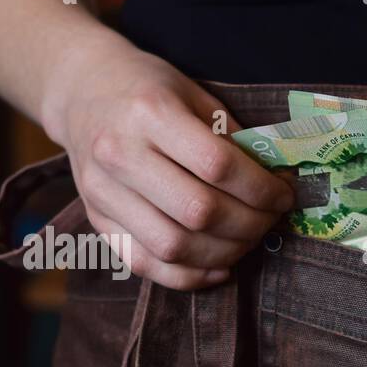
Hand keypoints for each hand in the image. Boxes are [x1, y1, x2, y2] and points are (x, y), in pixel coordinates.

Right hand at [43, 40, 294, 289]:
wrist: (81, 89)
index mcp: (150, 112)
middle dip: (251, 224)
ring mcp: (102, 191)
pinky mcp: (96, 219)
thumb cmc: (149, 90)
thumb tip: (276, 182)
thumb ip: (232, 138)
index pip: (218, 166)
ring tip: (249, 240)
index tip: (284, 195)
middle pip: (198, 212)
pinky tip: (220, 266)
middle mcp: (119, 153)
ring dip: (225, 253)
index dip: (262, 189)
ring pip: (174, 247)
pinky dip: (190, 276)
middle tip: (271, 220)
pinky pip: (146, 265)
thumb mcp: (194, 94)